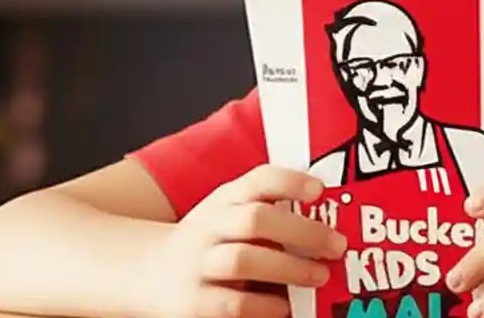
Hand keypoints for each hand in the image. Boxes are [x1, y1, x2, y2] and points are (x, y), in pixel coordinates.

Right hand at [141, 164, 347, 317]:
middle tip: (336, 246)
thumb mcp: (230, 214)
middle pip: (256, 220)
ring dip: (288, 269)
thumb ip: (269, 212)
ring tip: (319, 276)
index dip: (290, 181)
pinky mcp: (193, 304)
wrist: (147, 272)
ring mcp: (199, 265)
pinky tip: (285, 307)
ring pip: (243, 260)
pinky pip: (233, 304)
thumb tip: (330, 224)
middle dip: (303, 232)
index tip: (319, 190)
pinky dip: (264, 307)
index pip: (258, 180)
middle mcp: (210, 227)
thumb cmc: (210, 243)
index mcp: (225, 200)